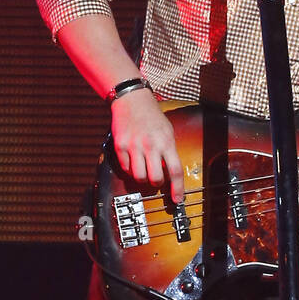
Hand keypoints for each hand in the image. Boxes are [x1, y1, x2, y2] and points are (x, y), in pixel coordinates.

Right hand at [110, 89, 185, 204]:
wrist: (132, 100)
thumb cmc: (153, 116)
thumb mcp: (168, 131)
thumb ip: (170, 151)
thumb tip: (171, 172)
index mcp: (166, 142)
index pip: (175, 171)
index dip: (178, 189)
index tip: (177, 199)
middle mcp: (150, 145)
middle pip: (155, 178)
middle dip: (157, 184)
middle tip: (156, 180)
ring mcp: (134, 146)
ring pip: (139, 177)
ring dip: (142, 179)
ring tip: (144, 170)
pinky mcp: (120, 146)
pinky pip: (125, 168)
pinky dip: (130, 170)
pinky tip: (133, 161)